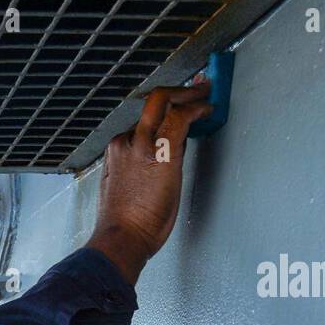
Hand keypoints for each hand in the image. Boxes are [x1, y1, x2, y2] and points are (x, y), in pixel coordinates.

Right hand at [86, 82, 212, 284]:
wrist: (121, 237)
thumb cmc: (125, 224)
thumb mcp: (127, 190)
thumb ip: (141, 169)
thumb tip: (164, 156)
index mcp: (117, 152)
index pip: (143, 122)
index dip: (165, 111)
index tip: (177, 107)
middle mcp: (126, 142)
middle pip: (152, 103)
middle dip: (178, 91)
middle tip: (197, 88)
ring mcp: (141, 144)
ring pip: (164, 103)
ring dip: (189, 95)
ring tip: (205, 94)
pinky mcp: (162, 151)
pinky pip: (181, 118)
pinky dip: (197, 109)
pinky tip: (207, 110)